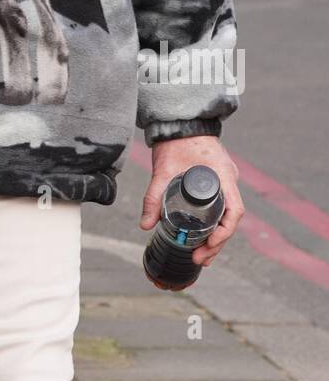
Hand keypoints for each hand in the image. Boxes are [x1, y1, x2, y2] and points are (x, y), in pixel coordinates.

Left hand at [139, 135, 243, 265]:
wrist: (178, 121)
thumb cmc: (174, 142)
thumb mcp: (163, 170)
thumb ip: (153, 196)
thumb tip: (145, 225)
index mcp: (223, 175)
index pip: (235, 210)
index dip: (225, 232)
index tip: (210, 245)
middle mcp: (228, 180)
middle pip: (231, 218)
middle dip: (217, 242)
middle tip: (200, 259)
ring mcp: (224, 180)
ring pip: (227, 214)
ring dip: (216, 236)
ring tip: (201, 256)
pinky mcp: (216, 181)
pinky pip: (221, 205)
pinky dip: (214, 222)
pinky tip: (203, 236)